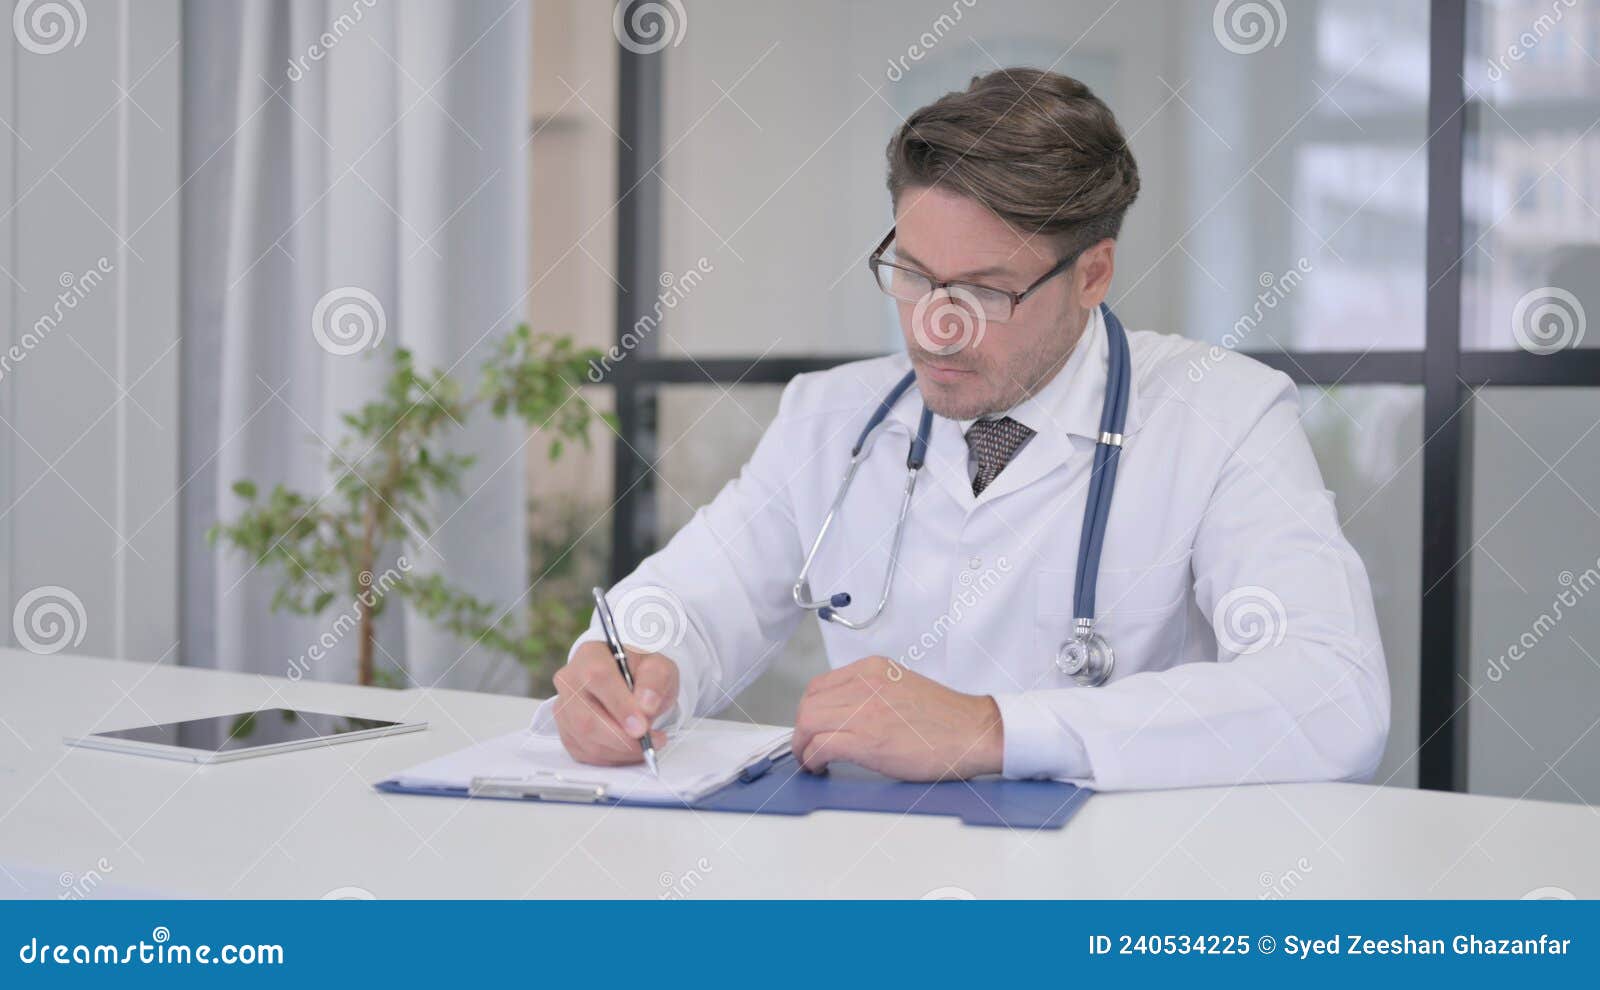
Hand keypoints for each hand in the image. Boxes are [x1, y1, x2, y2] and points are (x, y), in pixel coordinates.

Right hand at [552, 641, 677, 765]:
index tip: (642, 727)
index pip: (599, 679)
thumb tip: (646, 707)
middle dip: (622, 739)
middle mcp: (569, 680)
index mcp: (590, 655)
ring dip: (620, 751)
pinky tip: (629, 750)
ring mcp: (564, 707)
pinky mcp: (566, 730)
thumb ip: (655, 682)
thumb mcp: (659, 666)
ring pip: (585, 739)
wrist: (629, 677)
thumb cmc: (641, 670)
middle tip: (652, 742)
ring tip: (646, 745)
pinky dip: (610, 758)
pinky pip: (584, 752)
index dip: (620, 707)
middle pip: (586, 718)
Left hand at [791, 656, 1003, 780]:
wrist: (975, 732)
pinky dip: (812, 758)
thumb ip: (871, 693)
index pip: (819, 686)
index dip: (808, 711)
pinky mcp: (868, 738)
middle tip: (806, 748)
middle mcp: (865, 683)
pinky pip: (821, 745)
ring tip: (811, 760)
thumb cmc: (947, 719)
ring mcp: (865, 710)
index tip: (811, 728)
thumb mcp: (901, 688)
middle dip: (801, 731)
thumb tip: (844, 714)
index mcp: (872, 669)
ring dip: (802, 746)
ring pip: (808, 723)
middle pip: (808, 704)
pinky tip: (820, 767)